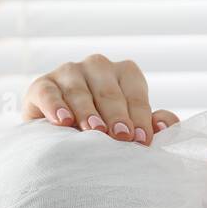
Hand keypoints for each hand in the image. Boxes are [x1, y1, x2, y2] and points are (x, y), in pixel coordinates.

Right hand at [21, 55, 179, 143]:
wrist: (60, 138)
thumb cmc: (105, 131)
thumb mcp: (130, 128)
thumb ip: (152, 125)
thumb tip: (165, 125)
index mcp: (124, 73)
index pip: (135, 92)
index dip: (140, 116)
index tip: (142, 140)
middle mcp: (97, 67)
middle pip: (109, 90)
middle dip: (117, 114)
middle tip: (122, 136)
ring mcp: (68, 72)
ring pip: (79, 89)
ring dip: (87, 111)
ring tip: (94, 131)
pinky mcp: (42, 85)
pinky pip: (48, 92)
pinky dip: (56, 106)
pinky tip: (63, 121)